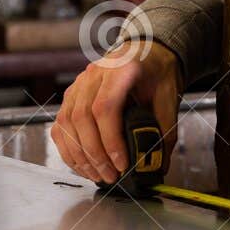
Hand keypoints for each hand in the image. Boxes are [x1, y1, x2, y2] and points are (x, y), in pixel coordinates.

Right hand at [50, 40, 182, 183]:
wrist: (147, 52)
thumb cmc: (157, 74)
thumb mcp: (169, 99)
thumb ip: (163, 132)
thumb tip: (157, 166)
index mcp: (122, 70)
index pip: (105, 107)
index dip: (110, 140)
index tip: (121, 163)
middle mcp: (95, 74)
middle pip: (82, 117)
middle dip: (95, 154)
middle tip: (110, 176)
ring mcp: (80, 83)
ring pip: (67, 122)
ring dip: (80, 155)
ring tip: (97, 175)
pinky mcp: (72, 95)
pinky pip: (61, 125)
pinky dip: (68, 148)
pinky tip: (82, 164)